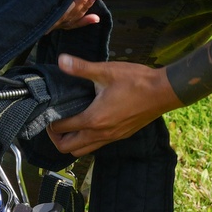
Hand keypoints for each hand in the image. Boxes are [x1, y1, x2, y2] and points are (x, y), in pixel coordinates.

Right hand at [0, 0, 101, 29]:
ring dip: (84, 5)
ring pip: (69, 15)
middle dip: (80, 3)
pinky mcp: (55, 2)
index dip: (64, 12)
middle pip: (64, 16)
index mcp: (29, 11)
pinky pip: (69, 11)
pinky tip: (95, 17)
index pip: (50, 17)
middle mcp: (40, 15)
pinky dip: (82, 12)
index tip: (75, 0)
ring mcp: (49, 10)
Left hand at [47, 55, 182, 156]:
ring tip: (69, 124)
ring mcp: (112, 138)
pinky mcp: (121, 136)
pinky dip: (87, 140)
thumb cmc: (136, 81)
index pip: (62, 129)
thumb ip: (80, 68)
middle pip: (68, 148)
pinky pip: (97, 145)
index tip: (48, 113)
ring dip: (72, 141)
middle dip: (57, 138)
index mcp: (94, 119)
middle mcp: (101, 134)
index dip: (50, 123)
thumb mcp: (106, 71)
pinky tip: (89, 123)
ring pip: (83, 150)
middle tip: (55, 122)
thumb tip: (61, 60)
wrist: (163, 92)